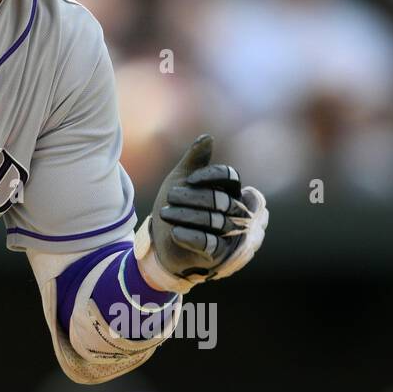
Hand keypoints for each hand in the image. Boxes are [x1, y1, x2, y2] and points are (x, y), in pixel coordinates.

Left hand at [146, 133, 267, 285]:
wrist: (159, 241)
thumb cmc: (175, 208)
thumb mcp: (179, 180)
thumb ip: (194, 160)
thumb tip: (208, 137)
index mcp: (227, 191)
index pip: (230, 177)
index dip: (211, 175)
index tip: (189, 179)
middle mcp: (234, 212)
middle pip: (220, 200)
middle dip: (192, 197)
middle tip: (171, 196)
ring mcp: (228, 235)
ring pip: (214, 221)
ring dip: (186, 215)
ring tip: (164, 213)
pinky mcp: (218, 254)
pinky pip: (210, 244)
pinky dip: (190, 237)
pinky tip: (174, 232)